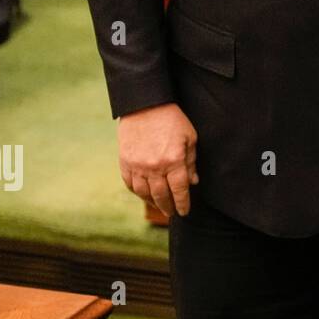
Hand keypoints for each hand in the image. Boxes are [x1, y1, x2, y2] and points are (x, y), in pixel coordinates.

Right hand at [117, 102, 198, 217]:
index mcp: (173, 160)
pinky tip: (144, 195)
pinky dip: (137, 192)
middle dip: (168, 206)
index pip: (179, 190)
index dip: (183, 203)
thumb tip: (193, 182)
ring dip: (153, 202)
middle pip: (162, 195)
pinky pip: (130, 184)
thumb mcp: (190, 137)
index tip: (184, 211)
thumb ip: (191, 161)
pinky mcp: (125, 162)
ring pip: (144, 193)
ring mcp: (137, 165)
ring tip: (160, 206)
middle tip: (172, 213)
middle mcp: (154, 166)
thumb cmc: (172, 119)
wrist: (144, 105)